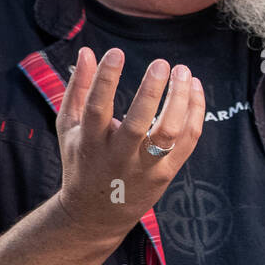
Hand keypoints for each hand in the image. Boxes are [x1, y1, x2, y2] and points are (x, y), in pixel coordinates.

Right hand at [53, 46, 206, 246]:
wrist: (96, 213)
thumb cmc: (82, 160)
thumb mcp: (69, 127)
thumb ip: (77, 89)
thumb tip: (86, 51)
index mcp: (90, 142)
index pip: (97, 108)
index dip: (105, 80)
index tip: (116, 52)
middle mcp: (118, 156)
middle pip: (139, 124)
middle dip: (151, 92)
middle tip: (161, 63)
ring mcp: (145, 166)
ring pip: (169, 133)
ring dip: (180, 101)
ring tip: (184, 72)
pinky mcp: (166, 173)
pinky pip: (188, 141)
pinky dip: (195, 113)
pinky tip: (194, 89)